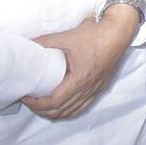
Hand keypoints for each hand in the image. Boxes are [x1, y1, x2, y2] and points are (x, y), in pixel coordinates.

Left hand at [23, 6, 139, 119]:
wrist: (119, 31)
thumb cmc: (95, 35)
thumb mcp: (66, 37)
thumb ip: (45, 42)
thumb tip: (27, 45)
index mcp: (80, 79)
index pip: (55, 102)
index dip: (37, 104)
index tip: (26, 97)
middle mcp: (89, 88)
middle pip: (62, 111)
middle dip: (42, 110)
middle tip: (30, 101)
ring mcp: (96, 88)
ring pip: (73, 111)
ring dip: (56, 113)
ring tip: (42, 105)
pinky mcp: (101, 86)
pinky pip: (84, 106)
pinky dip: (70, 110)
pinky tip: (62, 106)